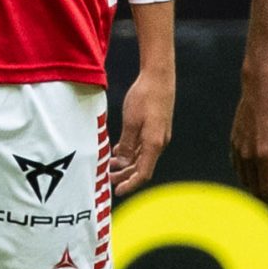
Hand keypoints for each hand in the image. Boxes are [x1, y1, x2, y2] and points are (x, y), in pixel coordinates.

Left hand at [110, 71, 172, 194]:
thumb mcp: (130, 122)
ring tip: (110, 165)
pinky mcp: (156, 128)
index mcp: (154, 144)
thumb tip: (122, 162)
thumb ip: (127, 144)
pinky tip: (118, 150)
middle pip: (142, 167)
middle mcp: (159, 142)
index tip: (118, 191)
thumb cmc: (145, 97)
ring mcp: (158, 136)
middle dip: (125, 175)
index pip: (143, 173)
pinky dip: (131, 151)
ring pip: (142, 157)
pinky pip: (143, 146)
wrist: (159, 77)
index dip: (130, 184)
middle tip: (108, 178)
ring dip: (127, 163)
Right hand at [228, 72, 267, 215]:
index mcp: (263, 156)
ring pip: (245, 180)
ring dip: (258, 190)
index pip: (267, 191)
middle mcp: (247, 156)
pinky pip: (238, 167)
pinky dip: (248, 177)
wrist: (260, 88)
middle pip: (254, 189)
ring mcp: (238, 149)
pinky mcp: (234, 142)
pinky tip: (258, 175)